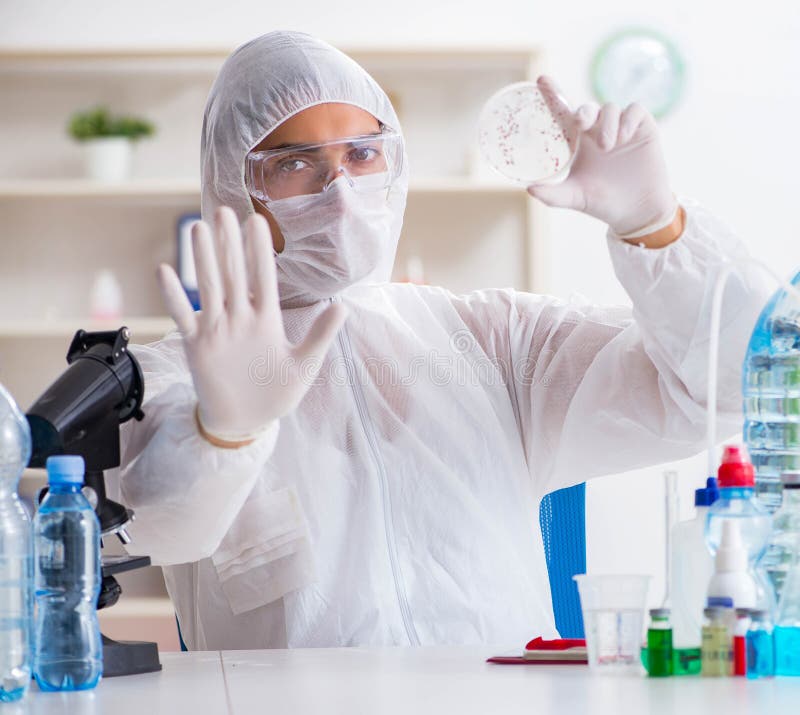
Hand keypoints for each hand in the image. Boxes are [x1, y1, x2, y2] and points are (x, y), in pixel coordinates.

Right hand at [157, 207, 346, 438]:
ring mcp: (217, 330)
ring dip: (204, 260)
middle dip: (229, 244)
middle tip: (224, 210)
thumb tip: (342, 306)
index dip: (259, 251)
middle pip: (233, 275)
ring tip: (199, 229)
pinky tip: (165, 272)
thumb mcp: (304, 364)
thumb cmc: (276, 394)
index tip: (258, 221)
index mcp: (266, 321)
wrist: (246, 423)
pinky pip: (183, 317)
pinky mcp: (197, 347)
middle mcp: (240, 319)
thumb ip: (320, 335)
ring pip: (209, 288)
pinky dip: (174, 297)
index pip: (263, 278)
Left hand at [527, 76, 677, 237]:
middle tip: (581, 124)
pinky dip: (628, 120)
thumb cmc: (602, 202)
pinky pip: (635, 110)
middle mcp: (597, 130)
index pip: (564, 114)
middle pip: (588, 108)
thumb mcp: (575, 197)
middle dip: (584, 111)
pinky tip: (625, 137)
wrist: (636, 210)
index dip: (553, 95)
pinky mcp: (643, 127)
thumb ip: (552, 195)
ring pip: (611, 109)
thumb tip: (529, 189)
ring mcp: (620, 127)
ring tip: (607, 146)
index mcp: (578, 142)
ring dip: (606, 124)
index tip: (541, 80)